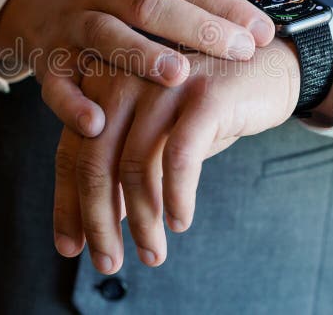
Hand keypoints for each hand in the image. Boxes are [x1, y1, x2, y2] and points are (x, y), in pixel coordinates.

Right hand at [0, 0, 275, 136]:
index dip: (224, 4)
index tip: (262, 32)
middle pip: (148, 4)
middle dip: (197, 28)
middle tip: (240, 52)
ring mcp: (70, 22)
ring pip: (104, 36)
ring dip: (141, 56)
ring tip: (179, 76)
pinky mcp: (48, 59)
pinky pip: (56, 84)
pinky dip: (73, 105)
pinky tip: (98, 124)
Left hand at [52, 38, 299, 273]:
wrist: (266, 70)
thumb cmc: (201, 109)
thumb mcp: (154, 136)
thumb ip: (120, 166)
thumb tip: (98, 223)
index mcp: (101, 85)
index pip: (70, 153)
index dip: (67, 206)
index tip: (70, 248)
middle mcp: (123, 77)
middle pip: (93, 161)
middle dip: (98, 222)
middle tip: (108, 263)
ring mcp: (162, 83)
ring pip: (134, 165)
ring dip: (142, 220)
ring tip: (153, 253)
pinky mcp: (203, 94)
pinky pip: (179, 157)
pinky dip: (177, 197)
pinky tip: (180, 222)